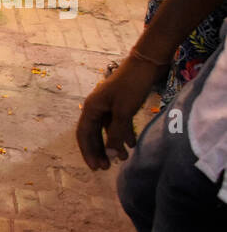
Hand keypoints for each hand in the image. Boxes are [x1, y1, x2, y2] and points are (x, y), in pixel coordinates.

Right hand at [75, 56, 161, 170]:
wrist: (147, 63)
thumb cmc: (132, 85)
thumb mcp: (124, 111)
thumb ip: (116, 133)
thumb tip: (110, 153)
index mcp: (91, 108)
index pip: (84, 135)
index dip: (88, 152)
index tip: (96, 167)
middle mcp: (97, 108)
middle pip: (94, 134)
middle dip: (100, 151)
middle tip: (107, 168)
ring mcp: (108, 106)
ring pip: (107, 130)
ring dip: (113, 144)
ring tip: (123, 158)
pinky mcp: (120, 104)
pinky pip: (118, 124)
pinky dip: (123, 135)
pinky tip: (132, 144)